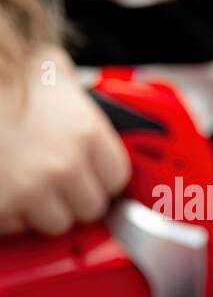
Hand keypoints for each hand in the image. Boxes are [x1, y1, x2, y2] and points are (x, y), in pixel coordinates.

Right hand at [0, 47, 129, 235]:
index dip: (102, 177)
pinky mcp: (2, 207)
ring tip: (26, 183)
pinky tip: (5, 188)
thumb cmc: (3, 77)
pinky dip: (11, 214)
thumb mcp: (50, 69)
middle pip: (91, 208)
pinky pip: (18, 227)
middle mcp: (64, 166)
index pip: (117, 178)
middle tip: (54, 179)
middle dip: (75, 197)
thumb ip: (79, 93)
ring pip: (57, 223)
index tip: (89, 173)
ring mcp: (32, 190)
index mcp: (85, 133)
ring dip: (44, 209)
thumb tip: (94, 99)